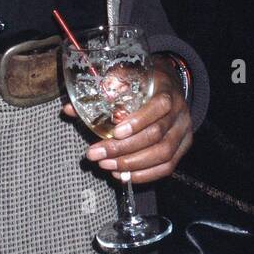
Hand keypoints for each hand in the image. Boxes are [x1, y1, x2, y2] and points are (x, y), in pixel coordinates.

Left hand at [63, 57, 192, 184]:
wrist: (168, 85)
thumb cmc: (143, 83)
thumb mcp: (126, 78)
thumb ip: (101, 92)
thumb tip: (69, 109)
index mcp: (166, 89)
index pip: (159, 106)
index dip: (138, 121)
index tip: (115, 132)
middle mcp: (180, 112)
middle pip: (157, 135)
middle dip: (124, 149)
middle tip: (97, 155)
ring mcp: (184, 131)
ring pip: (163, 155)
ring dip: (132, 164)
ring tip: (107, 166)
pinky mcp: (183, 147)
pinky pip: (167, 167)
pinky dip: (145, 175)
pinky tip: (123, 175)